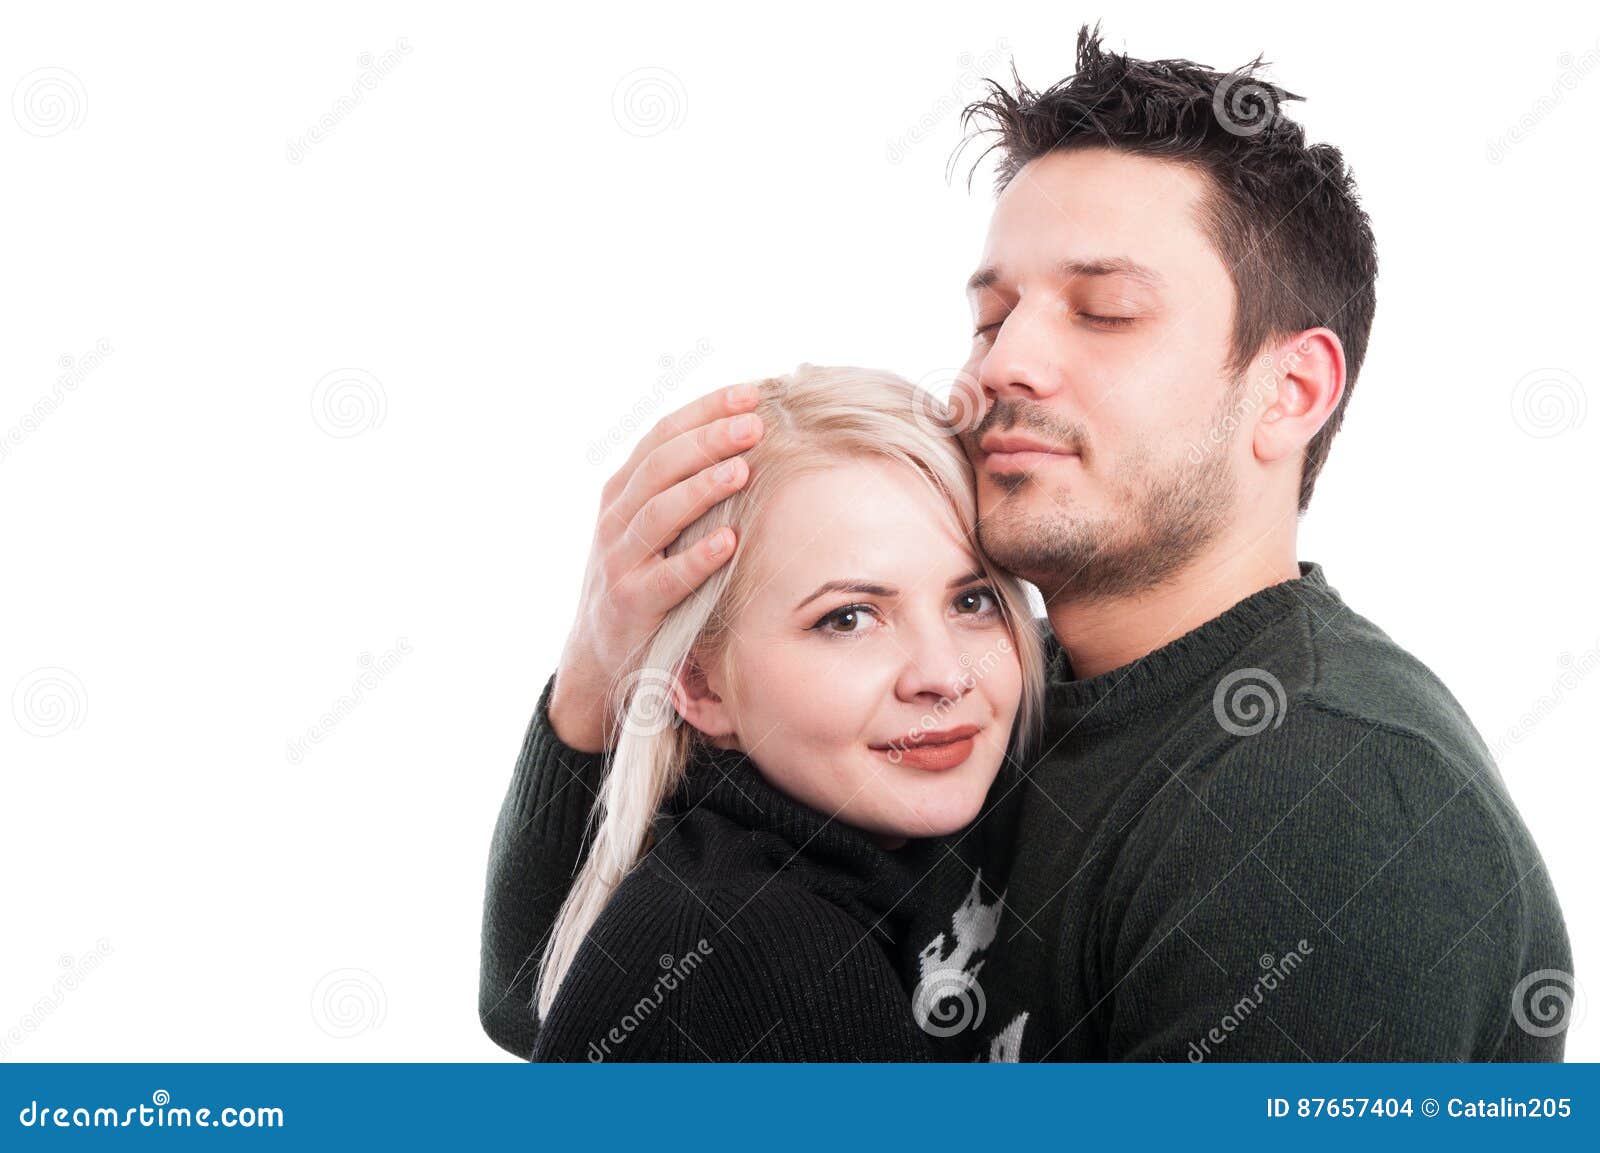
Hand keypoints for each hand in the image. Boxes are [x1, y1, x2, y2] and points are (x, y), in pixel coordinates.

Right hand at [548, 382, 764, 751]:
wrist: (600, 650)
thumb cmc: (642, 574)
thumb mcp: (650, 524)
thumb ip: (680, 484)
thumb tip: (741, 433)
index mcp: (623, 490)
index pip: (662, 436)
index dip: (704, 411)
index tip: (750, 394)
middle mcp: (616, 518)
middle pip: (660, 466)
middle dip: (708, 440)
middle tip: (753, 424)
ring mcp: (620, 561)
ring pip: (658, 514)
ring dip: (701, 489)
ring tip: (741, 470)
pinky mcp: (633, 604)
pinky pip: (668, 578)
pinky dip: (697, 558)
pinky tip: (728, 542)